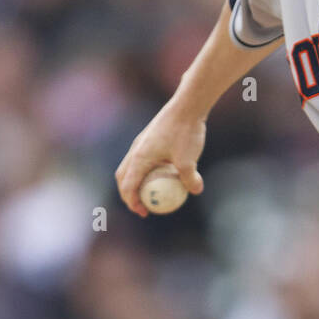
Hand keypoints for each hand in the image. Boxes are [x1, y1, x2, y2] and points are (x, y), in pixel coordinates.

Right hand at [115, 100, 206, 216]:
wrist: (187, 106)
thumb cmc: (185, 132)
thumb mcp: (189, 159)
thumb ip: (189, 178)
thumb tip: (195, 191)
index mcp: (139, 158)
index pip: (128, 186)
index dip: (133, 202)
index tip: (144, 212)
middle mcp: (136, 150)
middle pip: (123, 177)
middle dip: (129, 194)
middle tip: (143, 206)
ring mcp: (141, 143)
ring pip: (131, 167)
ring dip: (135, 182)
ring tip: (151, 193)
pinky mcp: (149, 138)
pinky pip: (141, 159)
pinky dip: (145, 170)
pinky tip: (163, 174)